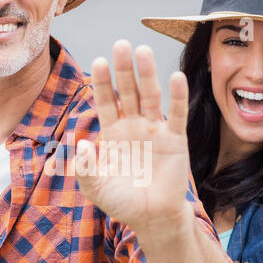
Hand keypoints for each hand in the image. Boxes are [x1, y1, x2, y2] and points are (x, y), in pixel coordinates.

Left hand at [53, 40, 192, 239]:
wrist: (153, 218)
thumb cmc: (122, 202)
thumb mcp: (95, 188)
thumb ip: (85, 168)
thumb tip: (84, 144)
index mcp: (113, 133)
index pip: (106, 100)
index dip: (103, 82)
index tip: (100, 61)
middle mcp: (133, 126)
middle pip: (128, 91)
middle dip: (124, 69)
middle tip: (121, 44)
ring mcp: (155, 131)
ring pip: (151, 96)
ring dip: (148, 74)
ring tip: (143, 50)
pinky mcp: (175, 140)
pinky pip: (177, 114)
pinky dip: (178, 96)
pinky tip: (177, 77)